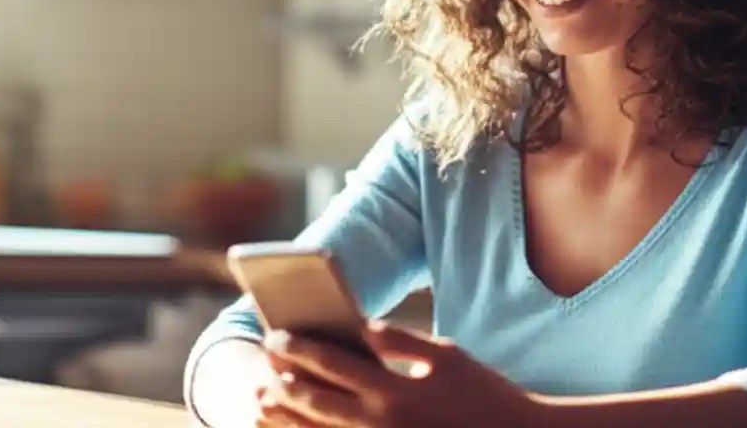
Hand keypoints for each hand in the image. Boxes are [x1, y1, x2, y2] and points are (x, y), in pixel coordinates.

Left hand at [256, 320, 539, 427]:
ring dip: (287, 419)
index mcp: (396, 392)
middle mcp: (381, 426)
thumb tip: (360, 328)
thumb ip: (400, 341)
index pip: (334, 365)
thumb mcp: (447, 356)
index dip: (300, 349)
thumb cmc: (484, 394)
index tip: (275, 337)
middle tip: (263, 367)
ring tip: (263, 402)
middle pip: (317, 404)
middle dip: (284, 383)